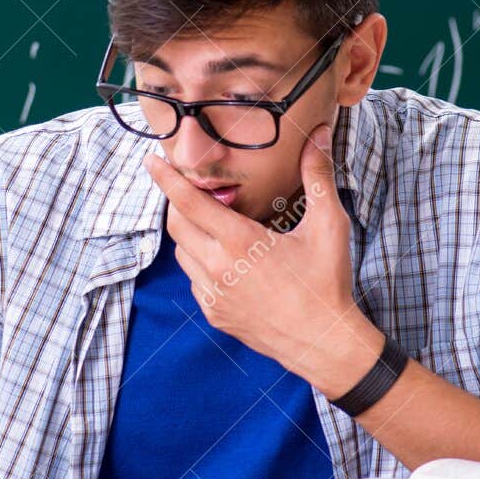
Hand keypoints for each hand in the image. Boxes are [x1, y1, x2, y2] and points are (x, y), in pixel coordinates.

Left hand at [146, 123, 383, 396]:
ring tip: (215, 223)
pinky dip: (201, 263)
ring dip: (191, 233)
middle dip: (177, 202)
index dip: (166, 178)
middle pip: (176, 224)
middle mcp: (218, 268)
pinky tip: (227, 260)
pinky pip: (194, 280)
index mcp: (239, 241)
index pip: (188, 202)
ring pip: (183, 252)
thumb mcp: (329, 225)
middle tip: (192, 189)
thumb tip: (319, 134)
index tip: (151, 160)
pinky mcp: (214, 314)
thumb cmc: (327, 283)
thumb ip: (318, 177)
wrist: (324, 343)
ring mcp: (213, 295)